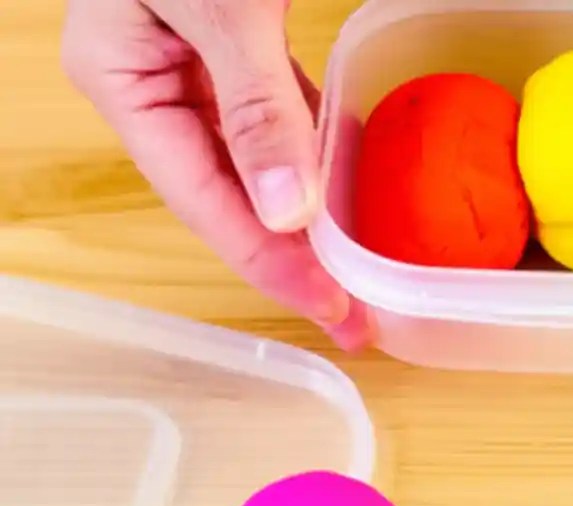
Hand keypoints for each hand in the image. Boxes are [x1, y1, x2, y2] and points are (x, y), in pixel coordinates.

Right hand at [61, 0, 370, 350]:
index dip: (267, 261)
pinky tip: (349, 185)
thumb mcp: (221, 9)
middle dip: (293, 256)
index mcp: (124, 81)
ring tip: (359, 270)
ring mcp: (196, 60)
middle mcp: (154, 81)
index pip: (200, 198)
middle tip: (358, 317)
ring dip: (308, 212)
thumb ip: (254, 104)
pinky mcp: (239, 36)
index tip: (329, 306)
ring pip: (257, 159)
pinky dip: (316, 146)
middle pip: (230, 193)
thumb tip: (287, 210)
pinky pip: (280, 109)